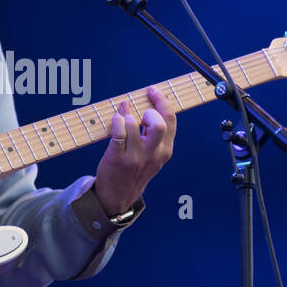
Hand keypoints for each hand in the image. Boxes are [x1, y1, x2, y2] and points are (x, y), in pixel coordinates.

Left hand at [93, 86, 175, 214]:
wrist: (119, 195)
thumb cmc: (135, 170)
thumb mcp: (153, 155)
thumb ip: (156, 135)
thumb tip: (149, 104)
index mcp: (165, 150)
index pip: (170, 119)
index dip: (162, 100)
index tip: (152, 91)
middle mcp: (153, 154)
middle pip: (158, 123)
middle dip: (148, 110)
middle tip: (140, 112)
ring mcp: (135, 157)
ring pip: (133, 125)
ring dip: (126, 115)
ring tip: (123, 118)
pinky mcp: (118, 159)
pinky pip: (117, 134)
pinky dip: (115, 122)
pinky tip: (115, 120)